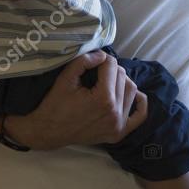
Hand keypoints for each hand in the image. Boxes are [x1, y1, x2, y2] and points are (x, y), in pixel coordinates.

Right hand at [4, 50, 147, 148]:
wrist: (48, 132)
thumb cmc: (54, 104)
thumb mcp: (65, 78)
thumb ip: (84, 61)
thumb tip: (102, 55)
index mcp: (103, 99)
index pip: (112, 66)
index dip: (102, 59)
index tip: (93, 60)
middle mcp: (115, 113)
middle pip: (122, 76)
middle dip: (111, 69)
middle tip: (98, 69)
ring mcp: (119, 125)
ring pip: (131, 90)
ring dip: (121, 81)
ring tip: (108, 80)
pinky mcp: (119, 133)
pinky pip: (139, 116)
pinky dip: (139, 103)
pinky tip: (135, 95)